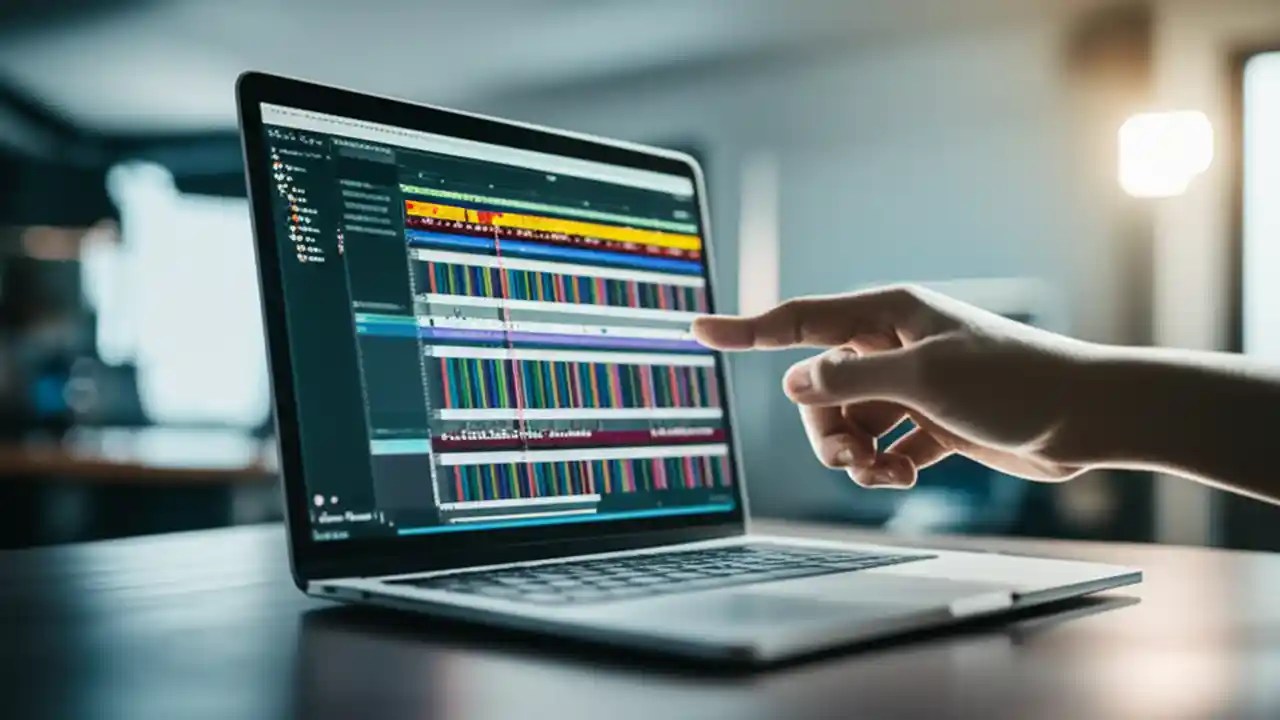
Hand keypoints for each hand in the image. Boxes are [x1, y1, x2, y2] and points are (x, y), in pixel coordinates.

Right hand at [692, 285, 1104, 488]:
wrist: (1085, 417)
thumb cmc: (1013, 382)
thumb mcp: (923, 377)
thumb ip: (851, 377)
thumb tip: (794, 379)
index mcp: (887, 316)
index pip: (800, 320)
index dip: (746, 328)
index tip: (699, 331)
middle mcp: (893, 346)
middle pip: (821, 390)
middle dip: (826, 429)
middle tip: (853, 458)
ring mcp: (911, 385)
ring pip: (849, 422)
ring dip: (856, 454)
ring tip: (886, 475)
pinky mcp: (931, 421)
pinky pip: (882, 444)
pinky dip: (885, 464)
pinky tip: (906, 477)